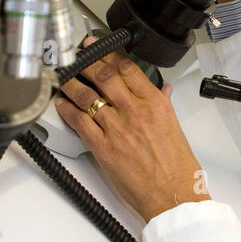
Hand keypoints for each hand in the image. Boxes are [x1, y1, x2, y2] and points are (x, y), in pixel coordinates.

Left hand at [54, 38, 210, 222]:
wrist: (173, 194)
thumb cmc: (177, 166)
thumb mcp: (174, 126)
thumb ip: (163, 103)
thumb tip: (162, 89)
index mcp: (155, 102)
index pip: (127, 67)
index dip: (107, 53)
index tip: (97, 47)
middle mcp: (135, 111)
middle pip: (103, 75)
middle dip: (85, 61)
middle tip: (76, 55)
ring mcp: (117, 128)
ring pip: (87, 96)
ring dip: (71, 83)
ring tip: (64, 77)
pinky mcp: (103, 148)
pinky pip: (79, 122)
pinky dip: (67, 110)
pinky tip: (62, 104)